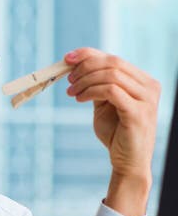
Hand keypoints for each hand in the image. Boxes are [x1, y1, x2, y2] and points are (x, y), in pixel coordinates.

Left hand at [64, 48, 159, 215]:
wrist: (128, 161)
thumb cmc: (116, 133)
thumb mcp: (104, 104)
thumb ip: (96, 85)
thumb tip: (76, 65)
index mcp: (142, 81)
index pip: (114, 58)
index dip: (88, 54)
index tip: (67, 59)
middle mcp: (149, 86)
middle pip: (113, 62)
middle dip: (85, 67)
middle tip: (68, 79)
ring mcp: (146, 99)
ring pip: (111, 75)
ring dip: (85, 81)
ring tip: (71, 93)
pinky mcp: (138, 112)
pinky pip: (111, 91)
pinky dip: (91, 91)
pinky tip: (79, 99)